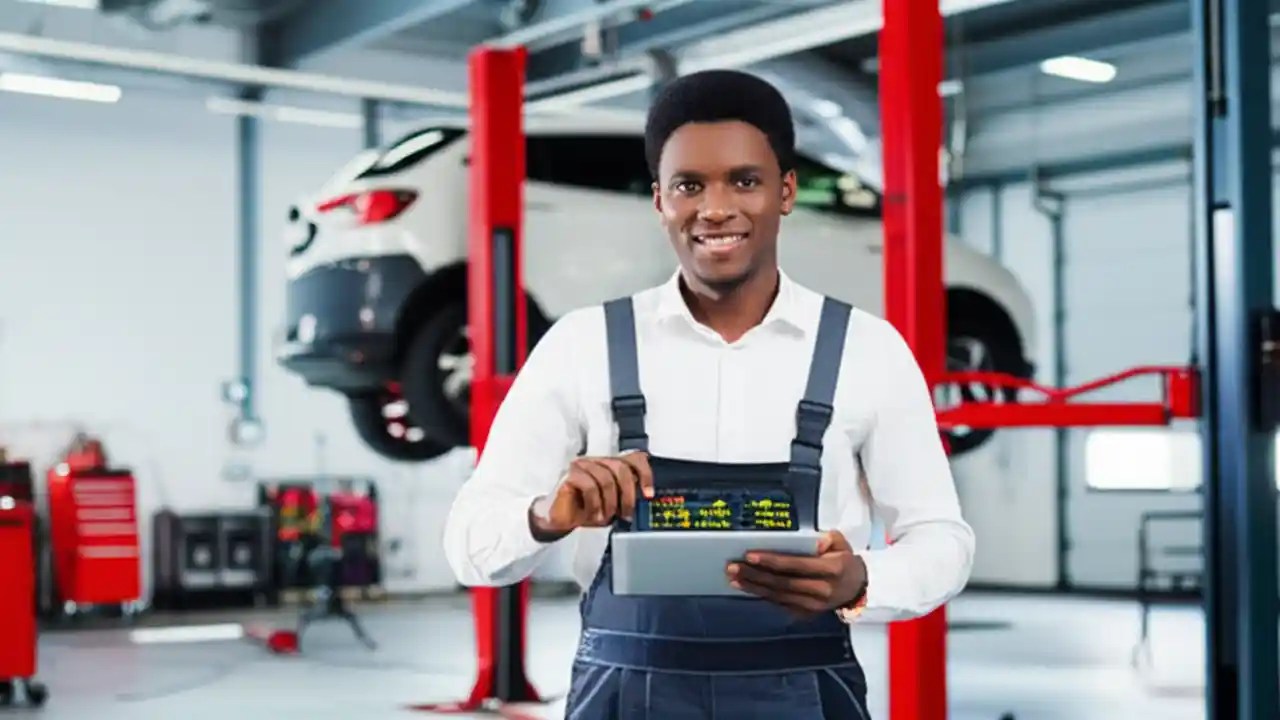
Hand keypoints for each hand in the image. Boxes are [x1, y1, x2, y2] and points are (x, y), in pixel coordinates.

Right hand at [529, 452, 653, 539]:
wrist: (560, 520)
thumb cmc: (584, 510)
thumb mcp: (612, 506)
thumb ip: (626, 497)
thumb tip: (642, 498)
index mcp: (609, 465)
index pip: (633, 458)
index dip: (645, 474)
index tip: (648, 493)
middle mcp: (597, 462)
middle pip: (621, 467)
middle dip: (628, 494)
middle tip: (626, 513)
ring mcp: (582, 466)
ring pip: (606, 478)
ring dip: (609, 503)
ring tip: (604, 516)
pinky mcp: (570, 475)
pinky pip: (589, 486)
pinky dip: (595, 504)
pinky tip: (593, 513)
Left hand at [726, 530, 866, 618]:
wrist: (856, 588)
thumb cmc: (843, 562)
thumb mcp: (842, 544)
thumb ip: (830, 539)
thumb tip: (816, 543)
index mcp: (831, 570)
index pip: (796, 565)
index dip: (772, 561)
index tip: (750, 555)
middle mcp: (821, 590)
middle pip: (782, 583)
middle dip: (755, 575)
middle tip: (733, 567)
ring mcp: (813, 605)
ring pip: (778, 596)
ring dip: (753, 587)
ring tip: (734, 577)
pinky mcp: (806, 613)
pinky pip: (780, 603)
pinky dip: (762, 595)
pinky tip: (747, 587)